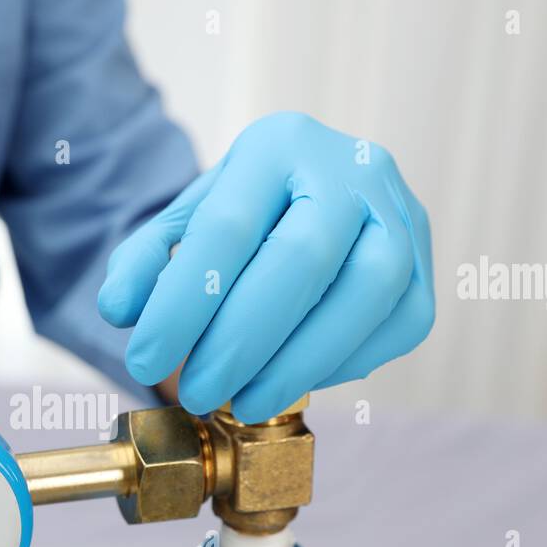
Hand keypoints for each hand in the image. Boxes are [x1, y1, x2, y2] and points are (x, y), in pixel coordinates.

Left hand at [98, 112, 433, 422]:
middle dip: (240, 342)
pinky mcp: (427, 270)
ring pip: (364, 295)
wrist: (314, 203)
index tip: (143, 359)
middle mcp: (354, 167)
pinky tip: (292, 379)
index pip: (227, 227)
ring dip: (295, 364)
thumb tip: (120, 307)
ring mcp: (403, 216)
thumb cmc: (244, 220)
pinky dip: (340, 365)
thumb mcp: (184, 225)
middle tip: (198, 392)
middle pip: (301, 260)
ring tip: (242, 403)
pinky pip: (394, 327)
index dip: (181, 304)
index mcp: (280, 144)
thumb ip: (146, 261)